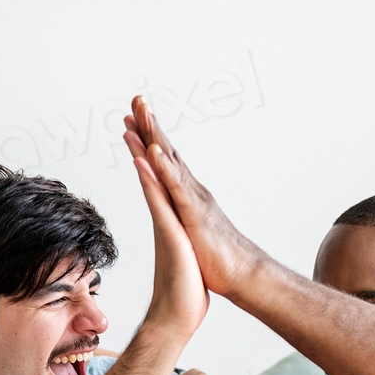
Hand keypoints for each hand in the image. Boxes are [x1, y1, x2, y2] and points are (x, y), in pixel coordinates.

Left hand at [123, 95, 267, 297]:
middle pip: (166, 152)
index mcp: (184, 195)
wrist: (240, 275)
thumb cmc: (215, 258)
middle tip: (137, 99)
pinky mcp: (193, 214)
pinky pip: (175, 188)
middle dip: (150, 124)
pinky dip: (163, 169)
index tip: (134, 116)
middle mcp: (189, 191)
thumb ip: (178, 218)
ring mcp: (192, 200)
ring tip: (142, 114)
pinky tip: (152, 152)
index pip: (163, 161)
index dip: (148, 138)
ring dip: (154, 137)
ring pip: (169, 163)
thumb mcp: (188, 233)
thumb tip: (170, 212)